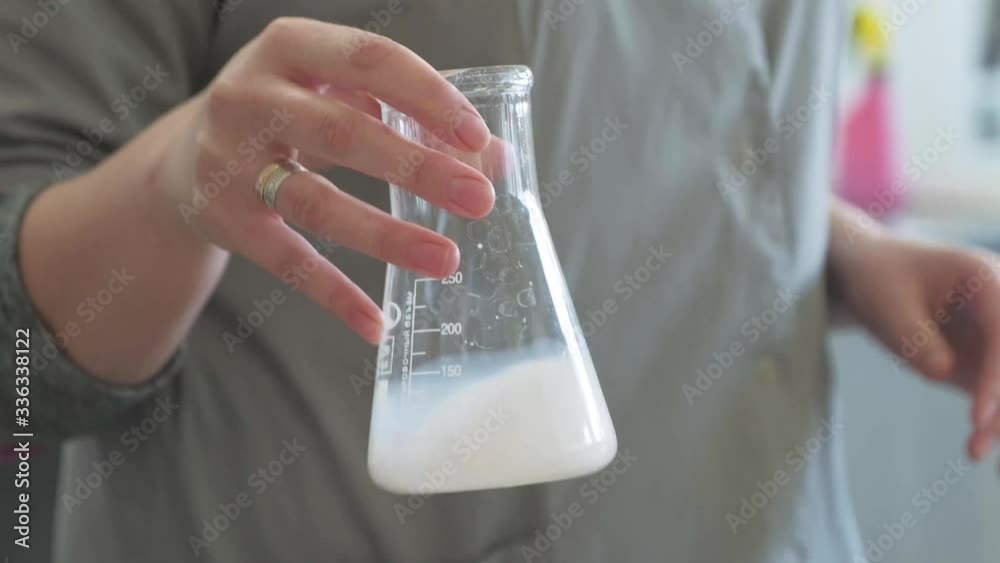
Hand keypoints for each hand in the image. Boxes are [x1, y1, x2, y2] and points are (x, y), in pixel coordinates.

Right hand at [158, 18, 494, 343]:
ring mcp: (229, 159)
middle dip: (418, 168)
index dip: (427, 96)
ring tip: (446, 259)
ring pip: (314, 202)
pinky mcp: (221, 218)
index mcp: (291, 47)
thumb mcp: (336, 92)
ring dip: (386, 235)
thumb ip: (412, 113)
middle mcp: (250, 96)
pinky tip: (376, 324)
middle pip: (343, 132)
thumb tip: (496, 158)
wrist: (183, 153)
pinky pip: (286, 260)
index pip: (368, 61)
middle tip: (480, 199)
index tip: (476, 136)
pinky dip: (333, 294)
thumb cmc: (288, 112)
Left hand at [832, 226, 999, 463]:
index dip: (998, 380)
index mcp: (987, 279)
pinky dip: (998, 424)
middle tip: (977, 447)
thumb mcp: (886, 306)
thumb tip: (944, 372)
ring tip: (975, 454)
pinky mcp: (991, 362)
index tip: (978, 419)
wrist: (871, 277)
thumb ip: (916, 339)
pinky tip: (979, 450)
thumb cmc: (878, 282)